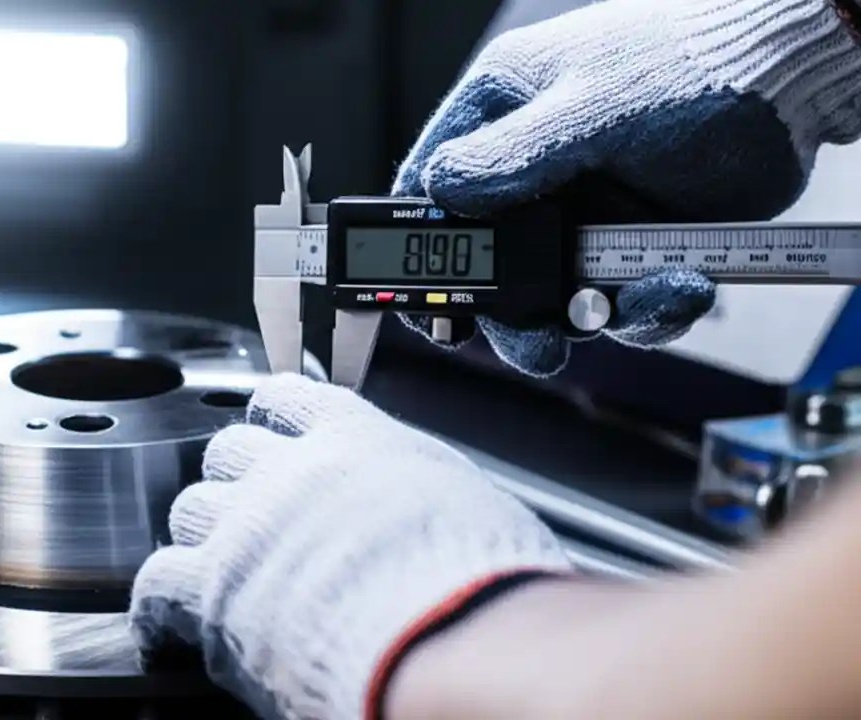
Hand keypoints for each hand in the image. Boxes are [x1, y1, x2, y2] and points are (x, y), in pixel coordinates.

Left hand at [129, 375, 572, 719]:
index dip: (272, 419)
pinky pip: (156, 584)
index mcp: (356, 440)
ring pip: (190, 510)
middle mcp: (292, 470)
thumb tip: (427, 514)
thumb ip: (420, 492)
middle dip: (237, 483)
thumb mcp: (465, 502)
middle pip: (230, 453)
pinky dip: (155, 608)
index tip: (271, 431)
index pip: (288, 401)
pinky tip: (161, 625)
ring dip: (201, 537)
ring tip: (215, 568)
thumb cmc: (481, 581)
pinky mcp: (213, 589)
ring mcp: (246, 525)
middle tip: (252, 520)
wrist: (451, 635)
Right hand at [392, 0, 860, 376]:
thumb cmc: (691, 63)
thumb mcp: (590, 106)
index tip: (424, 301)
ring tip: (617, 316)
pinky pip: (620, 301)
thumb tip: (439, 191)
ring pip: (552, 296)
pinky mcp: (632, 245)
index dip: (420, 246)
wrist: (792, 82)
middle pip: (488, 262)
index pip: (432, 187)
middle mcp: (534, 170)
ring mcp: (583, 212)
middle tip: (529, 344)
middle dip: (507, 314)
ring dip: (584, 321)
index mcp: (504, 116)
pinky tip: (680, 290)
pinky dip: (646, 311)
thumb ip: (511, 156)